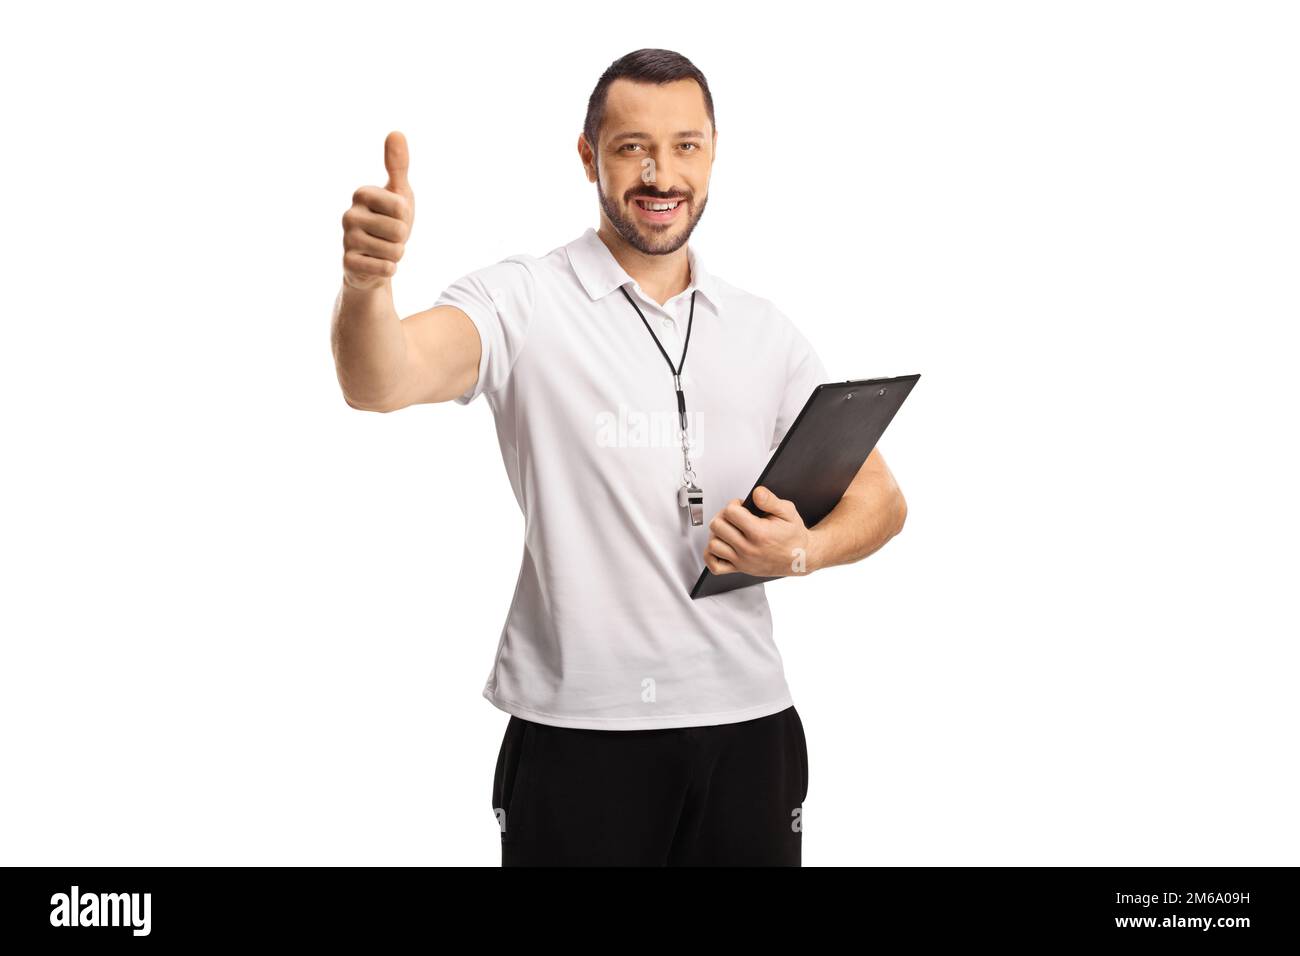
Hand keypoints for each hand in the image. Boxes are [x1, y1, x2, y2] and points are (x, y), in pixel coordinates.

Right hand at [341, 130, 414, 290]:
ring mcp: (347, 240)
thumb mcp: (399, 193)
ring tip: (384, 249)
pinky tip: (377, 264)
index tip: (395, 217)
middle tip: (389, 237)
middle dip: (402, 238)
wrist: (375, 259)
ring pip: (394, 251)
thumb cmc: (390, 222)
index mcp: (362, 194)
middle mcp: (349, 214)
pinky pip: (386, 268)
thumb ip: (398, 165)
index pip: (401, 207)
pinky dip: (389, 269)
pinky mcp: (349, 263)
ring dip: (396, 254)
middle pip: (399, 231)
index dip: (406, 217)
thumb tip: (395, 132)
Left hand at [702, 486, 816, 576]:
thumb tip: (757, 493)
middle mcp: (748, 549)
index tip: (741, 505)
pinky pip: (714, 566)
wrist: (800, 558)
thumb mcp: (788, 512)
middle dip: (724, 516)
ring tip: (728, 529)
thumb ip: (771, 501)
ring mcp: (742, 560)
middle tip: (734, 515)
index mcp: (759, 533)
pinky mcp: (739, 569)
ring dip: (717, 534)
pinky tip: (721, 545)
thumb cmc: (793, 536)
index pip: (731, 512)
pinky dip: (711, 555)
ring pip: (713, 544)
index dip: (734, 504)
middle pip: (718, 526)